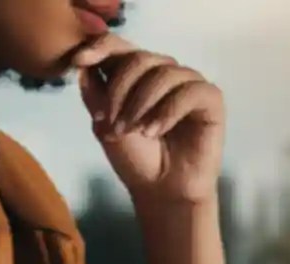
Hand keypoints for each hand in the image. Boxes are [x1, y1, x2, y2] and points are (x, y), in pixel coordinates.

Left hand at [72, 35, 223, 203]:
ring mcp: (189, 85)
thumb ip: (94, 93)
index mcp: (138, 74)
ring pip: (164, 73)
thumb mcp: (104, 124)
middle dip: (120, 90)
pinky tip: (155, 131)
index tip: (79, 61)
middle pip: (139, 58)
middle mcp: (164, 74)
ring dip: (142, 103)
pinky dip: (169, 110)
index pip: (120, 46)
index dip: (100, 47)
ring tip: (136, 132)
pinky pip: (190, 91)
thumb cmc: (136, 159)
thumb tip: (83, 64)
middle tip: (113, 123)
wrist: (162, 191)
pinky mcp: (211, 100)